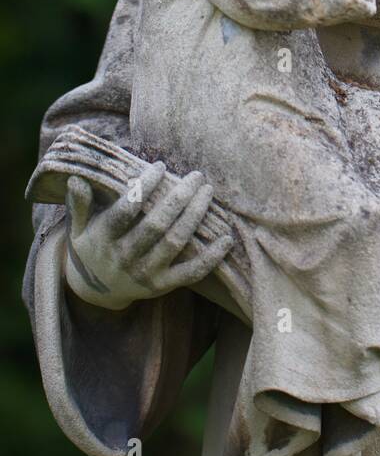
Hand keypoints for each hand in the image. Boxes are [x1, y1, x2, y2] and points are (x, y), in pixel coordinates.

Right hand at [64, 163, 233, 311]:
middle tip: (196, 175)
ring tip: (208, 191)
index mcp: (104, 239)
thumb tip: (77, 179)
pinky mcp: (162, 286)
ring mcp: (145, 274)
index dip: (143, 187)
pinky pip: (191, 273)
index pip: (125, 210)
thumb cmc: (93, 246)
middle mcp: (125, 257)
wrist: (97, 290)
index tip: (160, 165)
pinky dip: (211, 258)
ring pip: (175, 242)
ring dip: (195, 216)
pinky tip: (226, 239)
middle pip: (156, 224)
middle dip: (179, 197)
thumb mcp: (79, 228)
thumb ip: (80, 204)